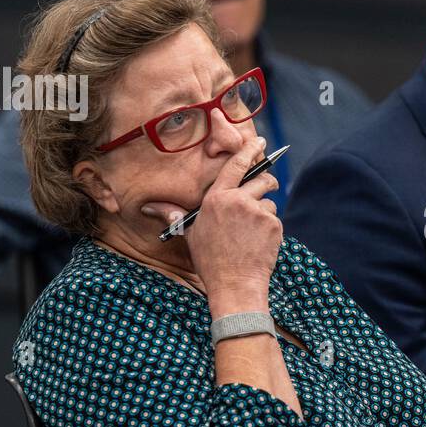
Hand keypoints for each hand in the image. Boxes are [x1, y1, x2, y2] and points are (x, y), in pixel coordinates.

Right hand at [142, 136, 280, 308]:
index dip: (250, 150)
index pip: (236, 165)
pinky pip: (274, 220)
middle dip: (267, 182)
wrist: (234, 284)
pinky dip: (269, 229)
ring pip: (269, 202)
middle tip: (266, 188)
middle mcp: (238, 200)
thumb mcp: (191, 234)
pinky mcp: (273, 225)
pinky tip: (258, 243)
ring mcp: (257, 212)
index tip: (260, 141)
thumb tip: (151, 208)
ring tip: (251, 233)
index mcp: (216, 198)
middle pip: (262, 179)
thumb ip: (176, 215)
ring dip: (264, 212)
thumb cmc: (210, 261)